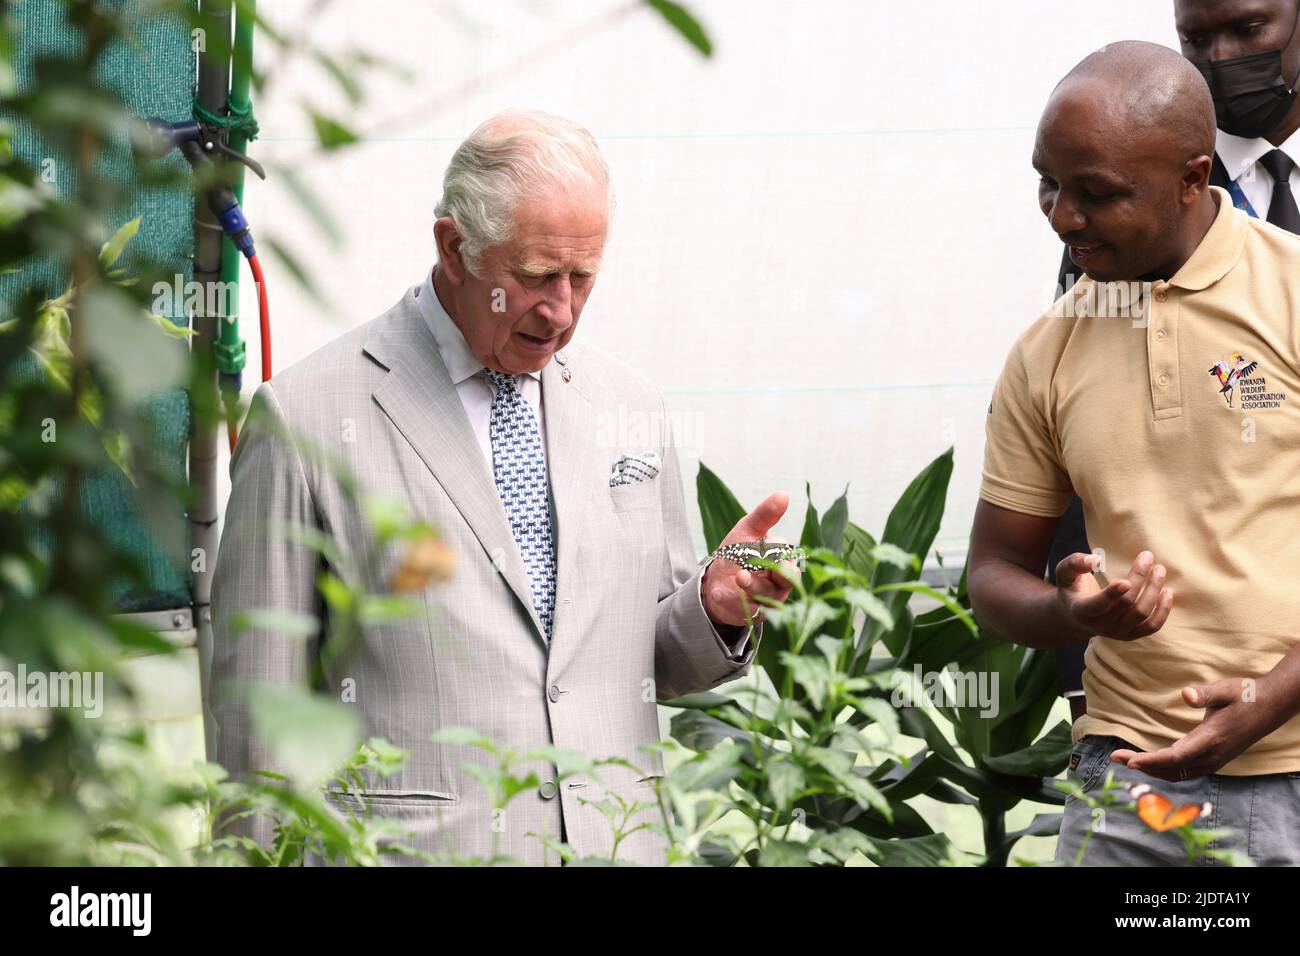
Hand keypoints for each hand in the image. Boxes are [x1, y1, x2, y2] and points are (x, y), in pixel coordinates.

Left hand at [702, 491, 795, 627]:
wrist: (715, 579)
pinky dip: (731, 601)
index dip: (778, 551)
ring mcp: (768, 600)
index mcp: (782, 560)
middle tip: (762, 564)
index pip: (788, 555)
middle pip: (786, 580)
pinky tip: (716, 592)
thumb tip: (783, 495)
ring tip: (737, 576)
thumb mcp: (747, 531)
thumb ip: (764, 516)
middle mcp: (780, 582)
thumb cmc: (737, 552)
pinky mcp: (753, 614)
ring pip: (767, 595)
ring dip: (751, 586)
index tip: (766, 543)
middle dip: (776, 573)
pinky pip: (748, 611)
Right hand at [1054, 549, 1172, 641]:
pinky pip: (1151, 626)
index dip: (1112, 595)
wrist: (1075, 616)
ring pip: (1141, 613)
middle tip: (1148, 557)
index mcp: (1081, 611)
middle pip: (1126, 603)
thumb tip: (1095, 559)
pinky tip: (1167, 592)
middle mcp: (1099, 625)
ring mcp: (1117, 632)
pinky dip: (1162, 610)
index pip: (1098, 605)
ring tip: (1159, 570)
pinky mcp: (1130, 635)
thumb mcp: (1065, 574)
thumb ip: (1075, 563)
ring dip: (1153, 591)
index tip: (1126, 581)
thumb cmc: (1072, 589)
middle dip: (1139, 578)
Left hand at [1111, 678, 1280, 779]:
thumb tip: (1186, 694)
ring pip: (1178, 774)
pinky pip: (1186, 772)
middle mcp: (1211, 755)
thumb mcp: (1225, 689)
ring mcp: (1214, 761)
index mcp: (1210, 739)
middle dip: (1141, 765)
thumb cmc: (1246, 695)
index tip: (1129, 761)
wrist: (1271, 707)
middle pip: (1170, 768)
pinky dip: (1165, 770)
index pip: (1174, 757)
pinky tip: (1151, 764)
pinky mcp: (1215, 760)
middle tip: (1114, 757)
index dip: (1150, 761)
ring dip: (1151, 770)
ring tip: (1126, 761)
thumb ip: (1205, 694)